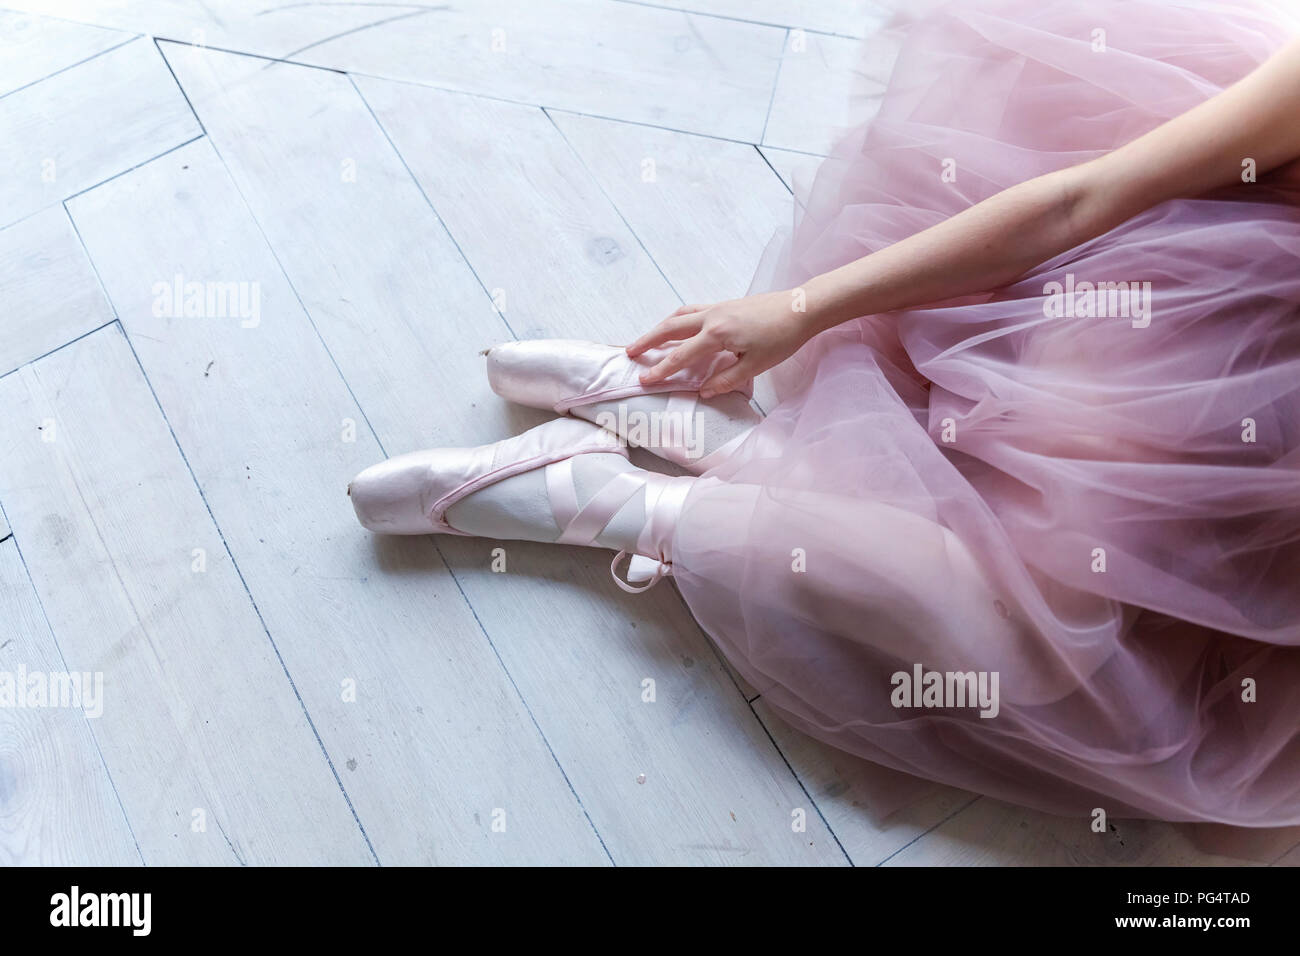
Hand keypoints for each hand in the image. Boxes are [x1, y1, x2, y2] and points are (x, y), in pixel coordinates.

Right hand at [627, 291, 812, 397]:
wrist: (801, 308)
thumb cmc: (782, 338)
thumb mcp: (755, 366)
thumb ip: (726, 380)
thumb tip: (703, 392)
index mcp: (717, 335)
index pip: (681, 356)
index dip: (660, 371)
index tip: (643, 380)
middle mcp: (711, 317)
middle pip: (670, 328)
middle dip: (647, 341)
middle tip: (629, 352)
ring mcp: (717, 308)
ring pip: (679, 315)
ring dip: (659, 327)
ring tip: (646, 340)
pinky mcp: (724, 305)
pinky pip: (692, 311)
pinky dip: (678, 319)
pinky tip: (677, 327)